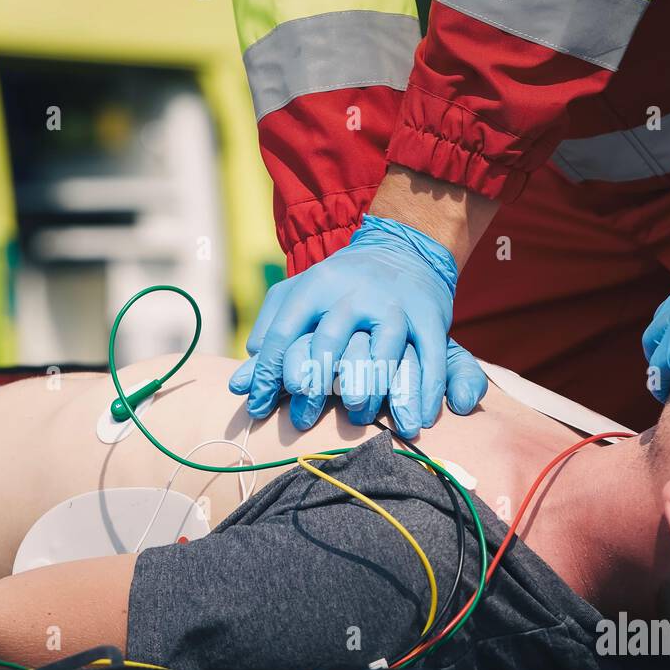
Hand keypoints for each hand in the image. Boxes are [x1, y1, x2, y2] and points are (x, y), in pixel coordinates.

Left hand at [229, 214, 482, 435]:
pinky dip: (423, 391)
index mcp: (315, 286)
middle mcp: (353, 293)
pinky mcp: (430, 317)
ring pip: (382, 348)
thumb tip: (239, 382)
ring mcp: (394, 304)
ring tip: (359, 420)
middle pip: (330, 340)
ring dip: (370, 387)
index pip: (284, 332)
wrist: (402, 248)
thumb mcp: (299, 295)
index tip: (257, 410)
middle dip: (314, 382)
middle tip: (302, 421)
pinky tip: (415, 420)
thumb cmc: (339, 287)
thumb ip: (269, 334)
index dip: (267, 373)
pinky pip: (429, 357)